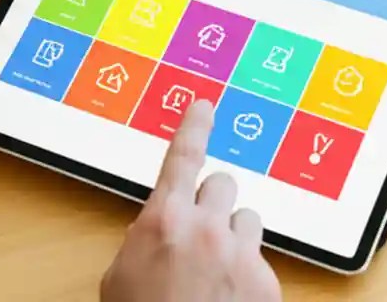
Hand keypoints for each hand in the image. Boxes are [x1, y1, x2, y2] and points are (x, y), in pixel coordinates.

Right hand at [101, 100, 281, 301]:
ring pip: (247, 222)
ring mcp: (240, 254)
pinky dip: (246, 276)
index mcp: (163, 221)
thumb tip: (162, 229)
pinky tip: (228, 299)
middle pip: (223, 185)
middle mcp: (206, 228)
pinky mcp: (265, 283)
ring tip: (215, 274)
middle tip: (199, 233)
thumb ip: (145, 239)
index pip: (182, 157)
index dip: (194, 126)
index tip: (205, 105)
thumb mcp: (121, 277)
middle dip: (212, 204)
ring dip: (233, 239)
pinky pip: (259, 261)